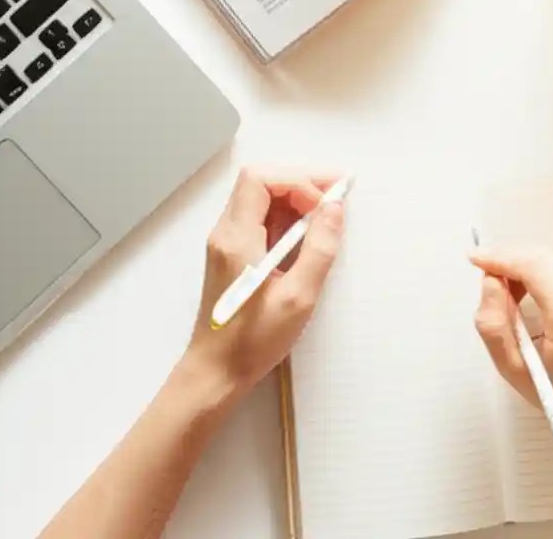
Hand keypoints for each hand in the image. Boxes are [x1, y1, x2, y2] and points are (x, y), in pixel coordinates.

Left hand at [185, 168, 345, 395]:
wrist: (216, 372)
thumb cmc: (253, 342)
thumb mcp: (298, 298)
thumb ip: (319, 250)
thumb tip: (334, 210)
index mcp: (236, 239)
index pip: (260, 180)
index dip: (297, 182)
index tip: (325, 206)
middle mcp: (225, 233)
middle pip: (260, 183)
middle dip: (300, 183)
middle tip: (336, 194)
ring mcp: (226, 244)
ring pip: (259, 200)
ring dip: (295, 200)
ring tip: (328, 213)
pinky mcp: (232, 255)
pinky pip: (259, 221)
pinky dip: (286, 219)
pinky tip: (308, 235)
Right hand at [470, 246, 552, 437]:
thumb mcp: (512, 369)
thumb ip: (493, 322)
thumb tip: (491, 282)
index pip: (534, 265)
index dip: (500, 257)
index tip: (475, 260)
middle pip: (543, 259)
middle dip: (511, 263)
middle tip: (490, 288)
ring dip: (527, 271)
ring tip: (511, 302)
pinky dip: (544, 278)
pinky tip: (533, 302)